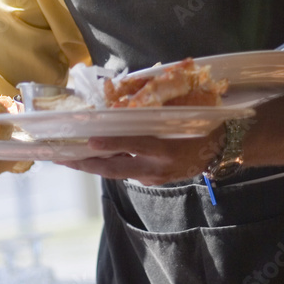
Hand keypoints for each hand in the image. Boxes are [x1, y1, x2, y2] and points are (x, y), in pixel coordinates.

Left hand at [56, 127, 224, 185]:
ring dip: (92, 166)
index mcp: (167, 149)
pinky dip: (107, 165)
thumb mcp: (180, 117)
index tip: (90, 140)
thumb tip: (123, 102)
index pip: (135, 145)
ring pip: (117, 173)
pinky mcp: (152, 180)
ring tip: (68, 159)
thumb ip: (153, 113)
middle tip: (63, 158)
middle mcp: (157, 167)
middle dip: (87, 164)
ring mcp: (153, 177)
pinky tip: (90, 159)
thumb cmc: (200, 125)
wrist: (221, 150)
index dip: (112, 144)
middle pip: (117, 168)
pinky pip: (124, 172)